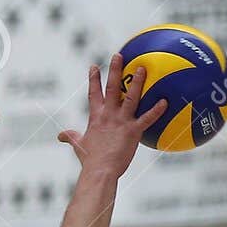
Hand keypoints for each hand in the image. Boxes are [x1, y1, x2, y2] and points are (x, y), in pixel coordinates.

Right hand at [57, 55, 168, 177]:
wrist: (99, 171)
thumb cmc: (89, 160)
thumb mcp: (78, 145)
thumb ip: (71, 137)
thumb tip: (60, 136)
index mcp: (96, 117)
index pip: (94, 93)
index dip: (93, 79)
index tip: (94, 66)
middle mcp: (108, 115)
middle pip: (112, 87)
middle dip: (115, 70)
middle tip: (119, 55)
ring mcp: (121, 121)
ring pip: (130, 97)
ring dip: (137, 82)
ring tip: (142, 68)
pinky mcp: (133, 131)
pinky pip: (147, 118)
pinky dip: (157, 110)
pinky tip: (165, 101)